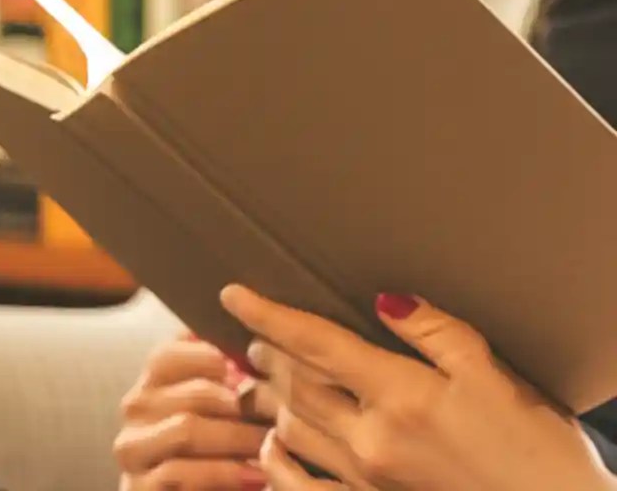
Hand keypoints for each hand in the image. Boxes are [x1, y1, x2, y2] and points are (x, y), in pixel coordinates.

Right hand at [114, 330, 275, 489]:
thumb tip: (258, 341)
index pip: (168, 353)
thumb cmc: (219, 451)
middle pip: (191, 391)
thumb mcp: (225, 410)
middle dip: (243, 404)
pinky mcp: (139, 487)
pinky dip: (224, 473)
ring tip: (271, 445)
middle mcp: (136, 409)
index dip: (210, 357)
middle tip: (281, 412)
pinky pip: (180, 472)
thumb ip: (230, 377)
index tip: (249, 371)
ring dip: (237, 438)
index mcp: (154, 381)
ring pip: (186, 429)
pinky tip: (255, 476)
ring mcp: (133, 449)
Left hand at [220, 284, 616, 490]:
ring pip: (293, 430)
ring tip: (255, 383)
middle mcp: (372, 438)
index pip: (315, 342)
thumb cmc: (534, 446)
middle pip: (296, 385)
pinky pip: (301, 490)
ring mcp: (365, 480)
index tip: (233, 294)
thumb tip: (384, 299)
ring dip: (269, 403)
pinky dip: (277, 466)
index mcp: (401, 394)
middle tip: (253, 341)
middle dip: (269, 357)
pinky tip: (271, 447)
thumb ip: (434, 332)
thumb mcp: (492, 375)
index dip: (268, 314)